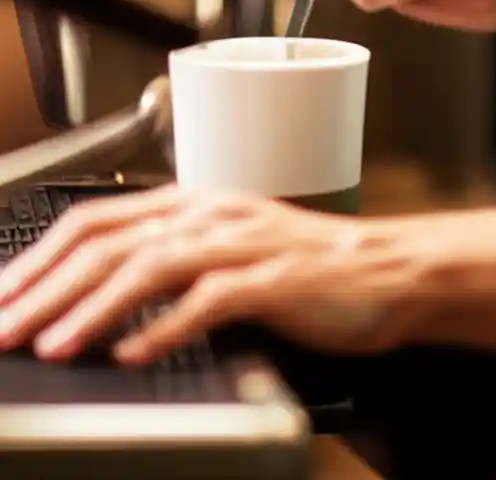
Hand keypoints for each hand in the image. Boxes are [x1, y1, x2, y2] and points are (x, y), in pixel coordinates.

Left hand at [0, 185, 429, 364]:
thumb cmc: (316, 270)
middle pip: (110, 243)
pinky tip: (135, 353)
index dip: (40, 259)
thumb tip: (102, 293)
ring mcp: (247, 244)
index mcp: (197, 204)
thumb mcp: (235, 251)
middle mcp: (215, 216)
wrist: (395, 272)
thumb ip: (176, 260)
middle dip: (46, 289)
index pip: (97, 220)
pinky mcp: (278, 279)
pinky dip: (166, 327)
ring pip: (151, 266)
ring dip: (92, 308)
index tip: (4, 296)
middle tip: (6, 328)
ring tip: (54, 344)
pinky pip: (210, 300)